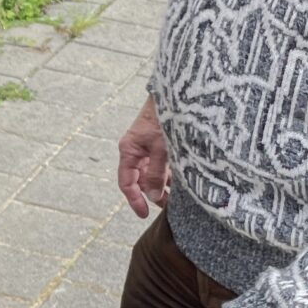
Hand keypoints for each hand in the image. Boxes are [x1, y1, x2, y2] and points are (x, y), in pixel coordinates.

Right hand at [117, 97, 171, 215]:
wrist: (176, 93)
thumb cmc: (165, 117)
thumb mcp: (161, 149)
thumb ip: (156, 174)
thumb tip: (153, 197)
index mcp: (129, 151)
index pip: (127, 183)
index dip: (134, 200)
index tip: (144, 214)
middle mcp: (136, 151)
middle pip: (140, 180)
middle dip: (152, 195)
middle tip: (168, 208)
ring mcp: (147, 147)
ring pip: (152, 173)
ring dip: (163, 186)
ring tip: (178, 199)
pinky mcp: (160, 144)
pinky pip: (161, 165)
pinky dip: (169, 175)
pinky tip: (181, 183)